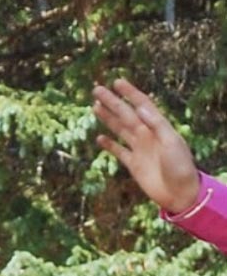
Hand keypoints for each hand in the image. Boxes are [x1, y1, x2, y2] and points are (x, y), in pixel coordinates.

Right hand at [92, 78, 201, 211]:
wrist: (180, 193)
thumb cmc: (180, 166)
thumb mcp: (172, 142)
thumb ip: (157, 124)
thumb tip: (140, 108)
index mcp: (158, 128)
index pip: (142, 105)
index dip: (130, 93)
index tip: (117, 82)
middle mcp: (147, 135)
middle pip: (126, 115)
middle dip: (112, 102)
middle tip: (96, 90)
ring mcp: (139, 149)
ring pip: (120, 129)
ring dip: (108, 118)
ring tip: (95, 106)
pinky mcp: (133, 164)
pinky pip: (118, 151)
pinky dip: (109, 144)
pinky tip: (100, 138)